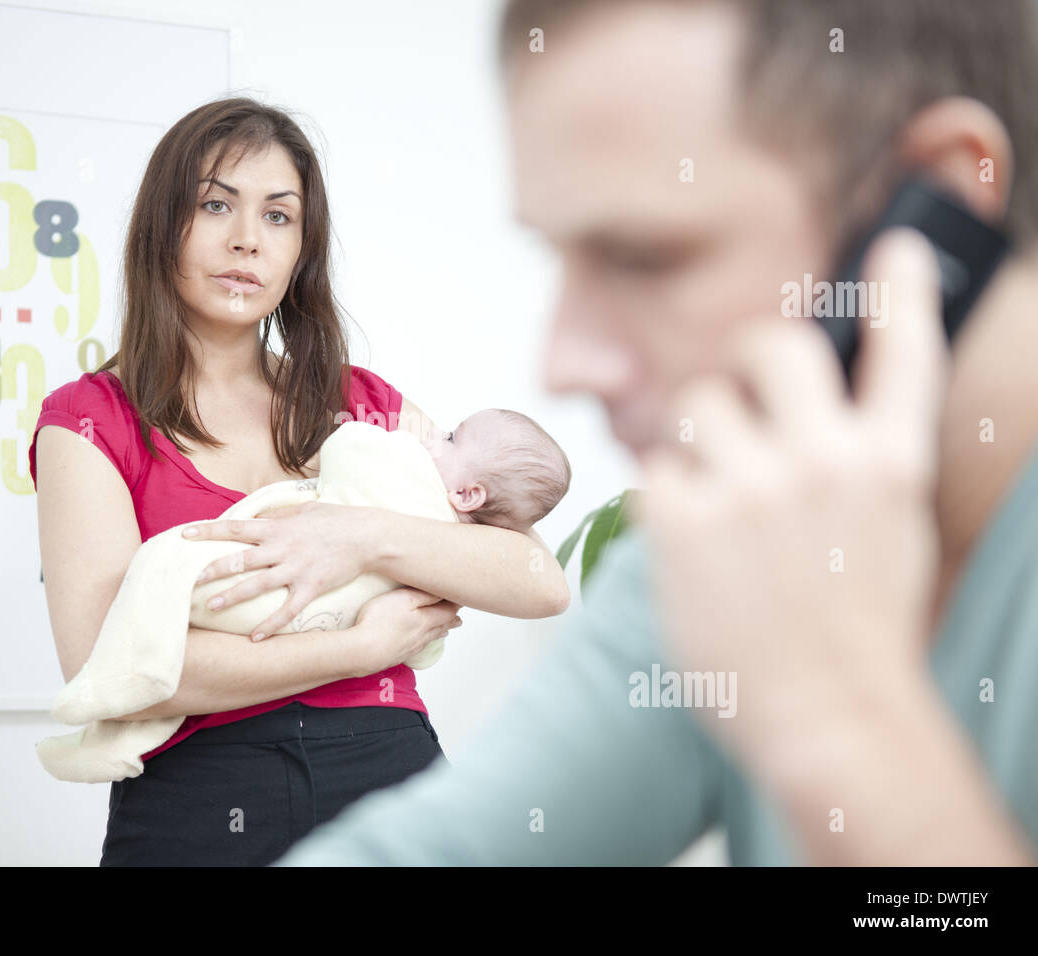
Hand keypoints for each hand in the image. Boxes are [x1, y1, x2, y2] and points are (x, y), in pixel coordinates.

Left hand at [183, 501, 381, 640]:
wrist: (369, 536)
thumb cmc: (337, 520)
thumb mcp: (304, 510)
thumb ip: (278, 515)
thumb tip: (256, 517)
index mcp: (278, 528)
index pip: (235, 527)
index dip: (208, 531)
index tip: (183, 535)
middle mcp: (283, 548)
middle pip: (239, 560)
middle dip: (211, 570)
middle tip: (187, 581)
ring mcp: (297, 569)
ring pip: (257, 585)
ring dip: (232, 597)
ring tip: (210, 607)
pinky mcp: (312, 587)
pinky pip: (288, 609)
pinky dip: (271, 624)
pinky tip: (255, 637)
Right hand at [350, 587, 462, 677]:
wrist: (363, 651)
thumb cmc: (380, 622)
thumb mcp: (404, 599)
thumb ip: (425, 595)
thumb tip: (445, 593)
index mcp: (426, 620)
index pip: (447, 611)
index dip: (454, 604)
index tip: (461, 599)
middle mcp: (422, 635)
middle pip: (441, 626)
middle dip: (450, 620)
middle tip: (459, 618)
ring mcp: (410, 646)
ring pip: (430, 638)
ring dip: (440, 631)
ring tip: (446, 629)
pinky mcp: (397, 654)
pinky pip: (417, 647)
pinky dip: (425, 642)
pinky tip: (421, 643)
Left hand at [635, 229, 948, 764]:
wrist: (829, 718)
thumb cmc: (855, 637)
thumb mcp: (888, 537)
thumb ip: (858, 469)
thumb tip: (820, 423)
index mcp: (888, 463)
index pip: (902, 353)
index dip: (898, 293)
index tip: (890, 246)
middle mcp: (824, 458)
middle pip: (774, 346)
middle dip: (750, 360)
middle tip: (739, 394)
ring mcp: (752, 484)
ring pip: (698, 407)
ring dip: (699, 445)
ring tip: (717, 510)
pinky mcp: (685, 516)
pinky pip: (654, 473)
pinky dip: (663, 504)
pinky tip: (688, 550)